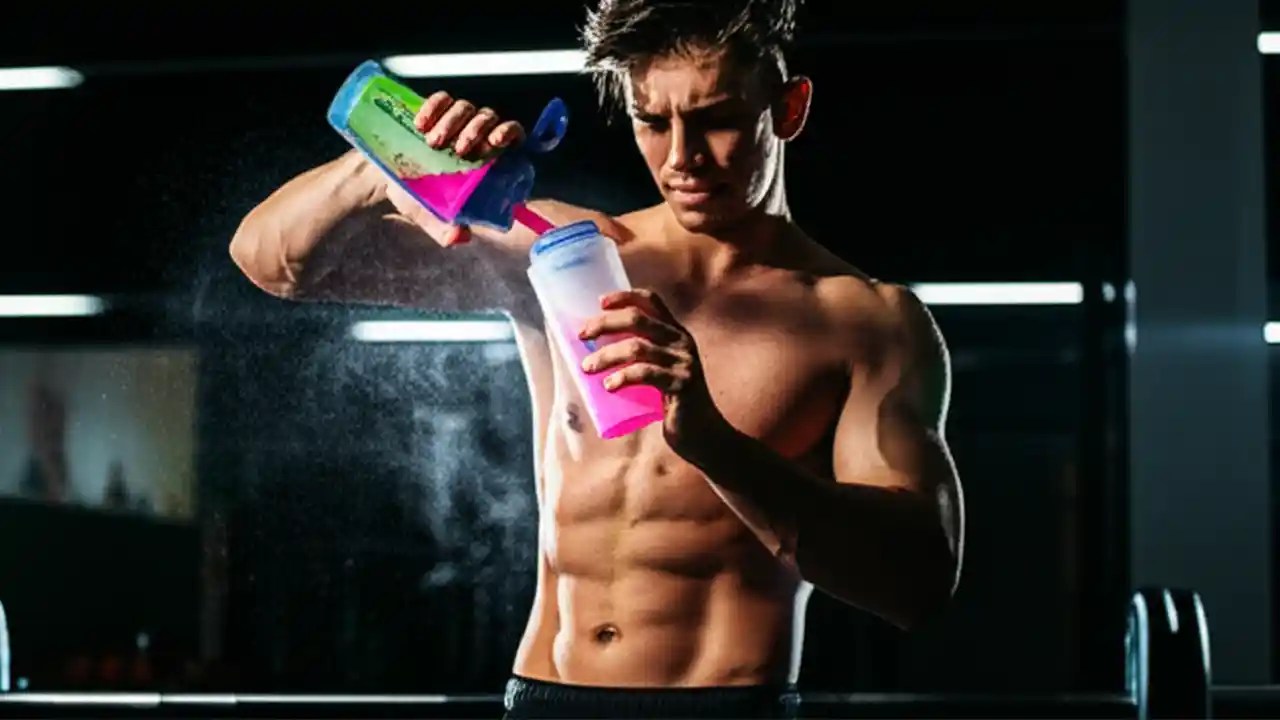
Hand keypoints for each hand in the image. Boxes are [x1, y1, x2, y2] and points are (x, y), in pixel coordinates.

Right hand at [386, 92, 526, 246]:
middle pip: (489, 118)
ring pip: (466, 107)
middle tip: (457, 150)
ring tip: (432, 143)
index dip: (509, 134)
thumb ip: (444, 229)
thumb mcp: (429, 216)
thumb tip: (460, 237)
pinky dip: (433, 108)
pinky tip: (419, 124)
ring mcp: (455, 120)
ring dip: (452, 122)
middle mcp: (474, 135)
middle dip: (475, 131)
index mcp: (484, 159)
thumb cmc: (414, 196)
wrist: (383, 178)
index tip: (495, 143)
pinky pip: (441, 99)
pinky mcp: (434, 109)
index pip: (512, 135)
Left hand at [578, 289, 724, 449]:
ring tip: (586, 367)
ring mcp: (683, 363)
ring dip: (606, 355)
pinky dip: (623, 377)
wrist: (702, 433)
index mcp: (675, 333)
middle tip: (582, 335)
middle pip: (638, 319)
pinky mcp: (681, 384)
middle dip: (605, 323)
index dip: (625, 296)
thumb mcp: (659, 371)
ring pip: (637, 347)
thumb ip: (641, 358)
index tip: (599, 302)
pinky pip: (646, 374)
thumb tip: (593, 352)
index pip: (652, 301)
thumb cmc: (672, 402)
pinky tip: (608, 386)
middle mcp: (681, 342)